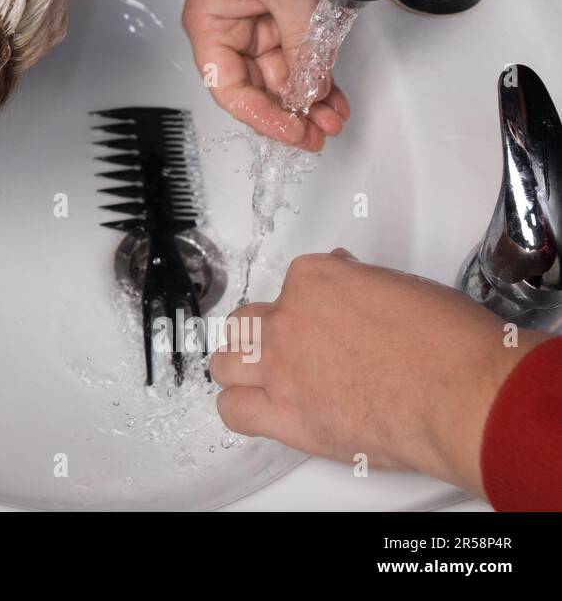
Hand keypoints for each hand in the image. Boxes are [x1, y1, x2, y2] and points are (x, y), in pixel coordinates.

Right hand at [182, 0, 378, 150]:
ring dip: (309, 91)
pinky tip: (335, 86)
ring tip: (335, 114)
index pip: (228, 87)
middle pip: (258, 82)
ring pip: (283, 67)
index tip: (294, 132)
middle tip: (321, 131)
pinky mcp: (287, 1)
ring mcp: (260, 13)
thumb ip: (303, 47)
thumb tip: (311, 92)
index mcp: (209, 21)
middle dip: (292, 107)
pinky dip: (319, 65)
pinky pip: (301, 45)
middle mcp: (230, 22)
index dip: (262, 115)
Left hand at [212, 249, 551, 497]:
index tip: (329, 319)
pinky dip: (243, 409)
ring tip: (271, 380)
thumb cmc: (451, 344)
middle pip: (248, 321)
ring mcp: (280, 366)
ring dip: (245, 368)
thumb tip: (351, 287)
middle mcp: (288, 318)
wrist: (463, 394)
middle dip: (268, 333)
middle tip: (295, 351)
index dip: (310, 305)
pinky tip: (265, 410)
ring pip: (228, 362)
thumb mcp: (406, 288)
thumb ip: (362, 286)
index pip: (293, 285)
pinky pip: (234, 410)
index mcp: (317, 278)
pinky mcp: (285, 414)